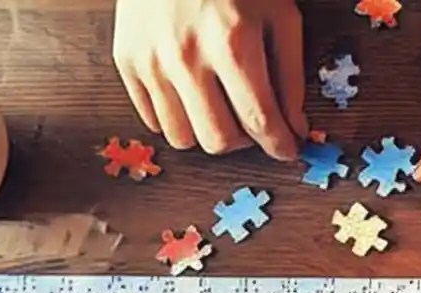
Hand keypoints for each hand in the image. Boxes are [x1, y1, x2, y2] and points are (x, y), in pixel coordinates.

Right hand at [112, 0, 307, 159]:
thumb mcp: (278, 13)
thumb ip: (290, 74)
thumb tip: (295, 127)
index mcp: (232, 43)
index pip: (259, 120)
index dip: (280, 144)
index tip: (288, 150)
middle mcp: (186, 57)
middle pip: (217, 140)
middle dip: (244, 142)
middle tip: (253, 122)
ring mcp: (150, 61)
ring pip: (181, 138)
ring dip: (207, 132)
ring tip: (221, 107)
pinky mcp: (125, 60)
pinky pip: (153, 118)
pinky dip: (177, 116)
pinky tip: (192, 94)